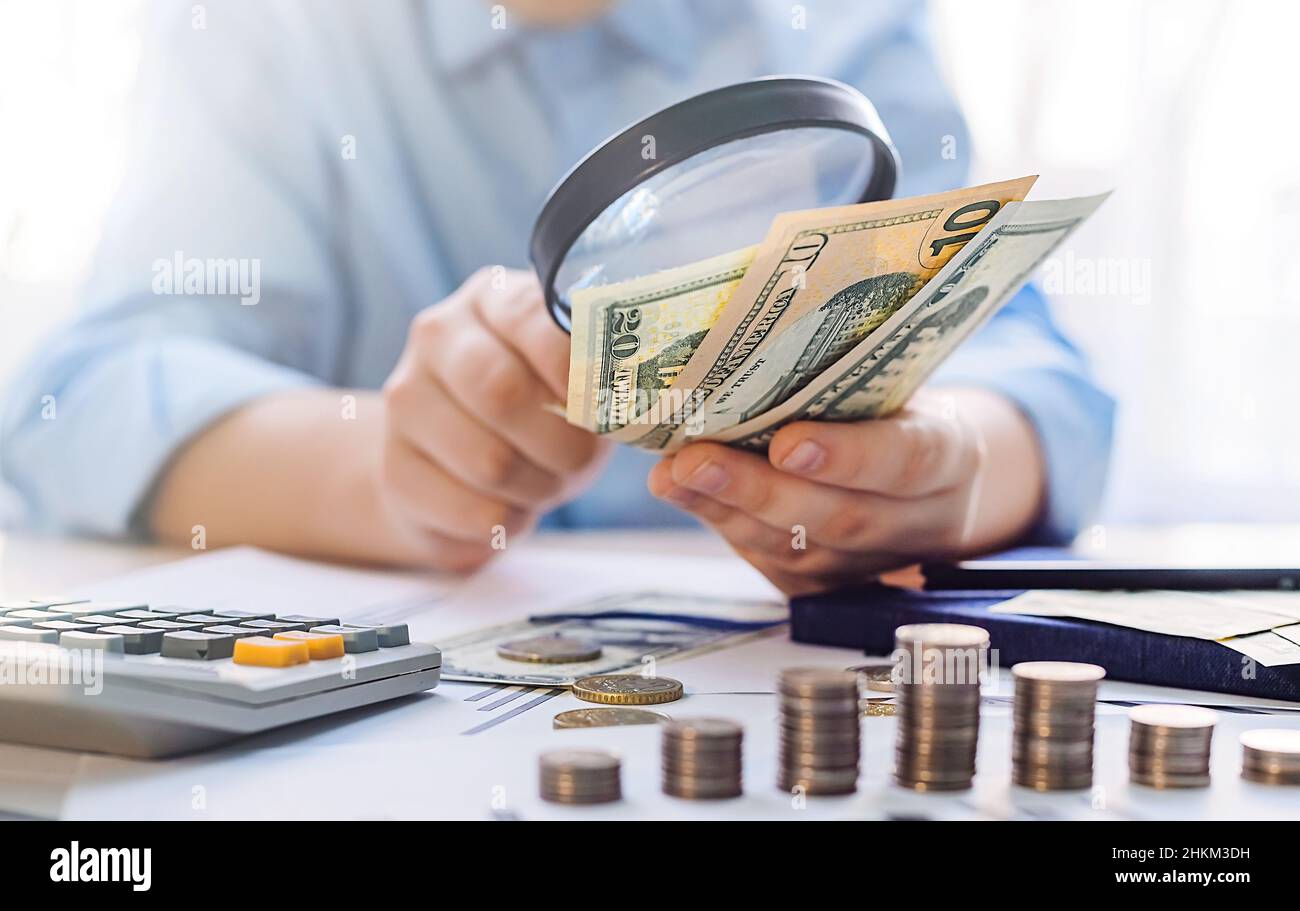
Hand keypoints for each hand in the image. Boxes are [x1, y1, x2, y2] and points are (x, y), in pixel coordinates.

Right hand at [379, 267, 608, 570]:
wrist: (464, 464)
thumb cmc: (543, 410)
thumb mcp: (576, 377)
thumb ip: (601, 368)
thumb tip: (638, 385)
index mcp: (490, 298)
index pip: (532, 319)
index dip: (578, 370)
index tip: (608, 405)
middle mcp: (438, 336)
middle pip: (501, 392)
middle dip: (562, 440)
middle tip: (581, 458)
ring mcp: (406, 400)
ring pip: (488, 462)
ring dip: (540, 487)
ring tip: (548, 482)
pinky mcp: (395, 469)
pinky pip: (471, 510)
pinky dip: (510, 521)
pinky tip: (512, 507)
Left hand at [648, 389, 1041, 595]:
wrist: (927, 480)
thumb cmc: (899, 408)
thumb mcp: (898, 381)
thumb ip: (849, 373)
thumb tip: (759, 336)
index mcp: (951, 456)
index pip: (907, 461)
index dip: (848, 457)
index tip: (787, 442)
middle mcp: (918, 521)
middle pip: (841, 517)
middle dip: (761, 491)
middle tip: (696, 459)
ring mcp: (871, 563)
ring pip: (798, 549)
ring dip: (725, 509)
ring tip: (670, 474)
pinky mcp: (826, 585)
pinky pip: (771, 560)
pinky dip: (720, 521)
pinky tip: (680, 490)